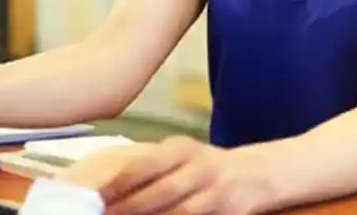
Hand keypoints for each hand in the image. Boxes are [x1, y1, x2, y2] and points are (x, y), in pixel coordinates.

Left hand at [63, 136, 275, 214]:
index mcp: (184, 148)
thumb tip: (107, 191)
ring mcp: (218, 194)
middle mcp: (202, 168)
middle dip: (131, 208)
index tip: (97, 198)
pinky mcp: (230, 214)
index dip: (120, 183)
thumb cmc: (207, 167)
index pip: (147, 165)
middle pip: (162, 192)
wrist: (259, 173)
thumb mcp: (183, 156)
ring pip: (181, 213)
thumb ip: (152, 167)